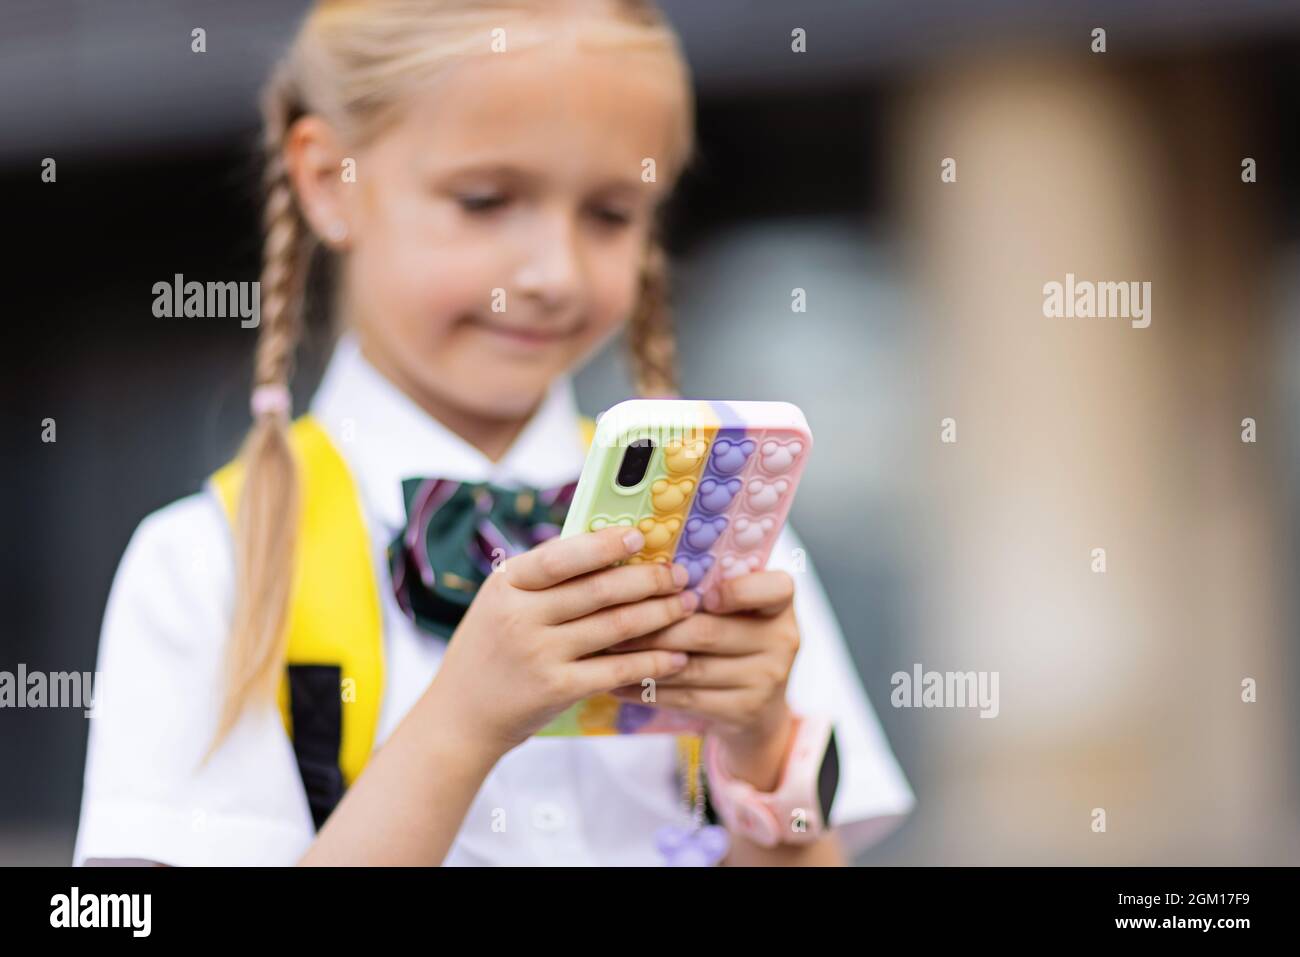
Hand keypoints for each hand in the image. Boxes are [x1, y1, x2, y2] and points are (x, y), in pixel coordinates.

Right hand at [430, 526, 698, 758]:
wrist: (461, 717)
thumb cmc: (490, 652)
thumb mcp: (500, 604)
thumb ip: (543, 579)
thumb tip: (607, 546)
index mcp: (506, 584)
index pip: (561, 556)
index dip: (604, 545)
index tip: (641, 537)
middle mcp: (520, 616)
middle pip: (598, 590)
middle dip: (649, 579)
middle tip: (680, 574)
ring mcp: (538, 654)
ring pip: (615, 626)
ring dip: (660, 614)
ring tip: (687, 606)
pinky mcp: (557, 689)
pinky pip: (617, 670)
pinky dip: (653, 662)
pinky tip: (678, 657)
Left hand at [608, 570, 800, 787]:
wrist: (760, 709)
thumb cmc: (735, 638)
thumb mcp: (739, 609)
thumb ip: (710, 585)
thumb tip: (645, 567)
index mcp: (780, 605)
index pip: (773, 588)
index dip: (737, 591)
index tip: (699, 594)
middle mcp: (781, 640)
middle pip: (708, 631)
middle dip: (654, 627)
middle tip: (612, 620)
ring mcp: (766, 679)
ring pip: (691, 667)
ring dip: (642, 659)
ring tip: (606, 650)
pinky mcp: (744, 711)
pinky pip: (686, 698)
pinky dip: (648, 689)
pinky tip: (619, 682)